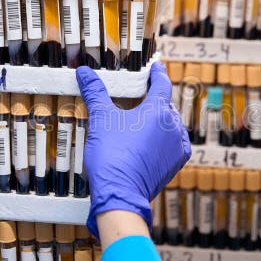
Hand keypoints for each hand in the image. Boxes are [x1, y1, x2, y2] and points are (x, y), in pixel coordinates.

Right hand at [76, 62, 190, 238]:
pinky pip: (174, 144)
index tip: (156, 67)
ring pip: (171, 125)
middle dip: (156, 98)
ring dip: (160, 120)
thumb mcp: (100, 119)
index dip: (158, 73)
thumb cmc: (111, 156)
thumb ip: (94, 92)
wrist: (120, 193)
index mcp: (158, 111)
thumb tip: (84, 72)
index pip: (162, 84)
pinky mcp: (175, 164)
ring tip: (146, 118)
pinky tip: (154, 140)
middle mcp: (173, 127)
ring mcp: (177, 147)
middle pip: (166, 105)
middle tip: (144, 93)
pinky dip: (165, 138)